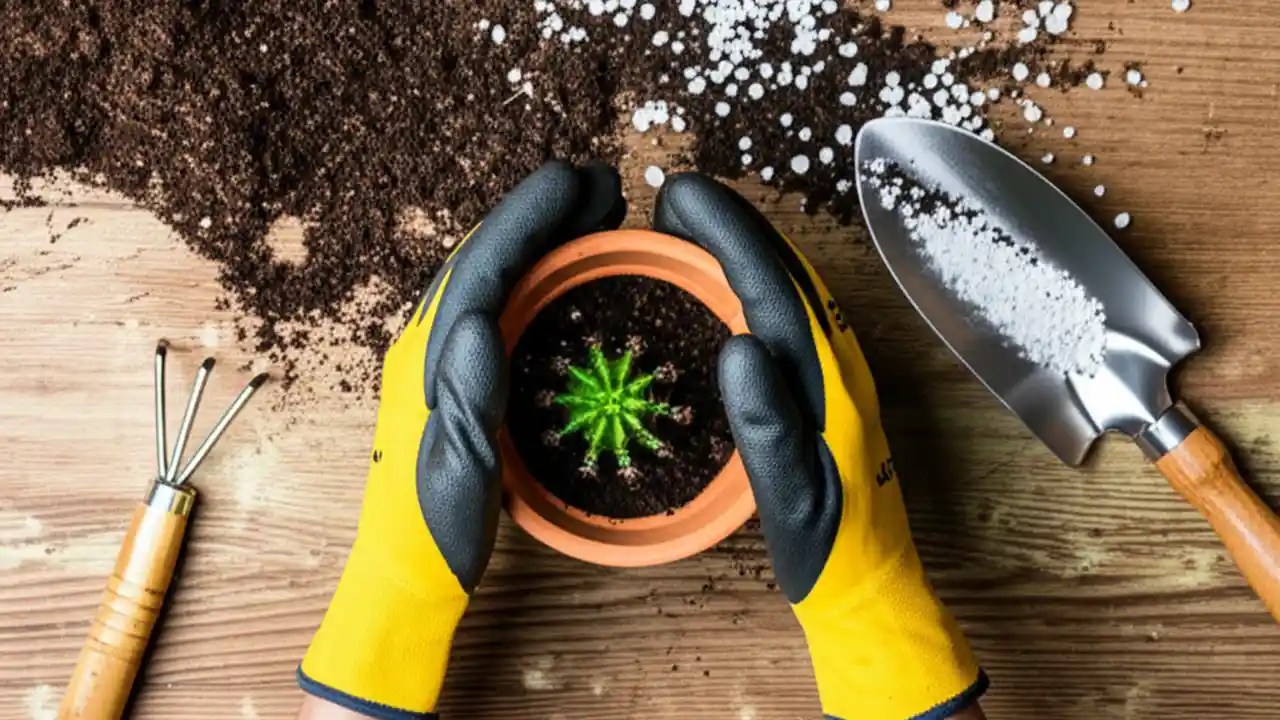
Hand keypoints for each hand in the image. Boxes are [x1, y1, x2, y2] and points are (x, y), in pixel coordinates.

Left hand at [298, 161, 624, 718]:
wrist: (408, 571)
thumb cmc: (431, 528)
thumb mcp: (457, 469)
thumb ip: (467, 397)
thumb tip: (479, 316)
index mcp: (425, 360)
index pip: (478, 269)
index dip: (525, 219)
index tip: (573, 180)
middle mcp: (429, 347)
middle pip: (486, 259)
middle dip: (539, 214)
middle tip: (600, 184)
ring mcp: (444, 360)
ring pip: (494, 277)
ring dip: (540, 239)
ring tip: (594, 212)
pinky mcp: (462, 378)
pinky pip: (502, 309)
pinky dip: (537, 278)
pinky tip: (568, 275)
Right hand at [653, 174, 986, 719]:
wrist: (873, 584)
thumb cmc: (829, 547)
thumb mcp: (791, 497)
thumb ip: (767, 424)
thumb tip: (738, 346)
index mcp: (827, 382)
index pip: (772, 288)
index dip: (727, 233)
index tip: (679, 194)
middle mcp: (838, 365)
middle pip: (786, 273)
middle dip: (734, 224)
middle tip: (673, 198)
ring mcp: (838, 374)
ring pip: (793, 289)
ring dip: (746, 247)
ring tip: (693, 226)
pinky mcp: (829, 389)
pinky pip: (792, 316)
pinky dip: (757, 282)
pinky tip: (730, 286)